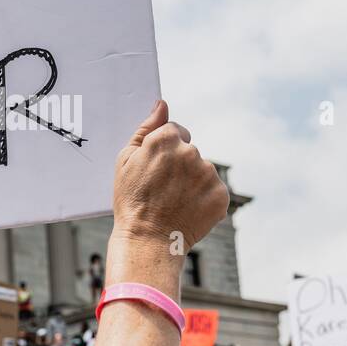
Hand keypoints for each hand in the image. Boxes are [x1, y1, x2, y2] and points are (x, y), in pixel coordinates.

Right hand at [112, 100, 228, 253]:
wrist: (148, 241)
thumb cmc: (131, 201)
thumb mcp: (126, 161)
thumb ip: (146, 129)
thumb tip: (162, 104)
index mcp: (166, 139)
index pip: (175, 131)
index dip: (164, 150)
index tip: (156, 169)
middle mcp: (190, 152)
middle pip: (189, 151)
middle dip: (179, 165)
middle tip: (162, 189)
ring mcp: (208, 174)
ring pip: (203, 171)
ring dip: (192, 182)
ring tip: (174, 202)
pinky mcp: (221, 195)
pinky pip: (214, 190)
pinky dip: (204, 199)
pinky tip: (188, 210)